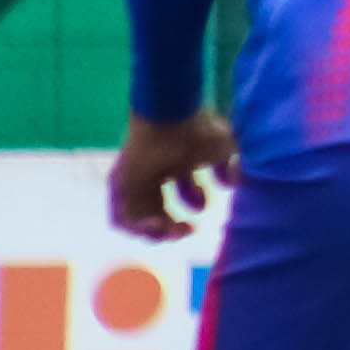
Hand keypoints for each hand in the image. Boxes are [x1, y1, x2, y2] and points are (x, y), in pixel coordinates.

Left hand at [109, 110, 233, 240]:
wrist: (169, 118)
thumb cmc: (200, 131)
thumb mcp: (224, 149)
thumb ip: (229, 166)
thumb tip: (231, 184)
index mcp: (175, 163)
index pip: (180, 192)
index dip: (195, 205)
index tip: (207, 213)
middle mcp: (153, 174)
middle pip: (159, 209)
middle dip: (176, 225)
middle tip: (191, 229)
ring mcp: (134, 181)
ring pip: (141, 217)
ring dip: (158, 231)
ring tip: (175, 231)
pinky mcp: (119, 188)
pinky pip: (121, 220)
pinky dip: (140, 229)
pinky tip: (160, 226)